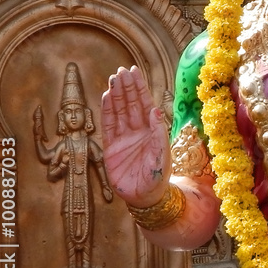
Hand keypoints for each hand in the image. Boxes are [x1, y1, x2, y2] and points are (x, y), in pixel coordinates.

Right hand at [101, 66, 169, 207]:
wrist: (144, 197)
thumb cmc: (157, 177)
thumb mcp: (162, 154)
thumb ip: (159, 133)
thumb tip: (155, 110)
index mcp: (153, 130)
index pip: (145, 103)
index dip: (139, 87)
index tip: (134, 72)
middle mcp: (138, 131)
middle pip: (131, 104)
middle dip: (126, 87)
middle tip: (121, 70)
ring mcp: (124, 138)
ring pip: (120, 111)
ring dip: (116, 95)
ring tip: (113, 79)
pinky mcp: (112, 147)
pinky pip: (108, 125)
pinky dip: (107, 111)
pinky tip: (105, 97)